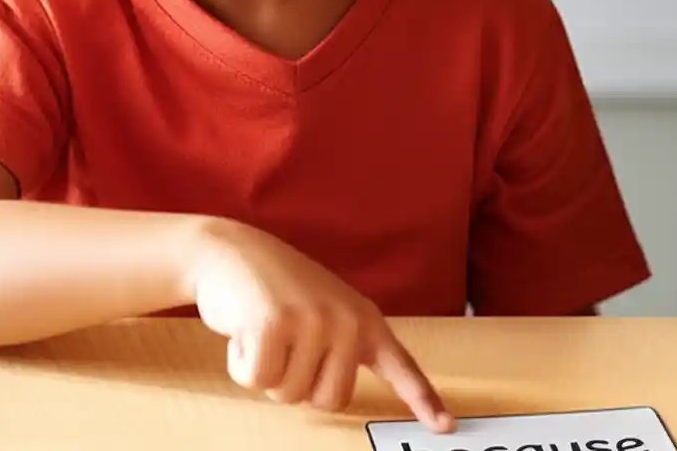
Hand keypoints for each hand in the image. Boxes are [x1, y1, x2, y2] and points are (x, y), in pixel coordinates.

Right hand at [186, 220, 454, 431]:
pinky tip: (244, 329)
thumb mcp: (324, 310)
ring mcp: (313, 321)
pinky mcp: (274, 325)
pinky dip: (241, 363)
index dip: (423, 400)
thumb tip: (332, 395)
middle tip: (285, 345)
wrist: (231, 251)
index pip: (401, 366)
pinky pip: (256, 379)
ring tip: (265, 330)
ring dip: (266, 371)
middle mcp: (346, 320)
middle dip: (297, 384)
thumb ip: (341, 346)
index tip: (445, 426)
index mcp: (364, 320)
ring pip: (288, 395)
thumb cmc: (276, 289)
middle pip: (329, 401)